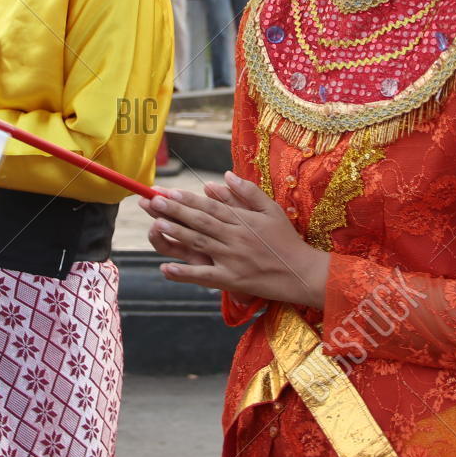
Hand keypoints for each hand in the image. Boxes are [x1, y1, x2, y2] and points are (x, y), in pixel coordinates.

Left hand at [139, 172, 329, 307]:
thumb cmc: (286, 240)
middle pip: (200, 222)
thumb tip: (225, 176)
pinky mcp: (232, 280)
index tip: (169, 191)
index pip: (211, 207)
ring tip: (155, 225)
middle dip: (175, 211)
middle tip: (153, 201)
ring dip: (176, 234)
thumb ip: (248, 192)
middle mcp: (235, 237)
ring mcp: (232, 259)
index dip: (188, 199)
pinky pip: (204, 276)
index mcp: (244, 220)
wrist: (301, 272)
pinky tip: (165, 268)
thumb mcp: (272, 210)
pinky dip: (184, 272)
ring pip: (199, 244)